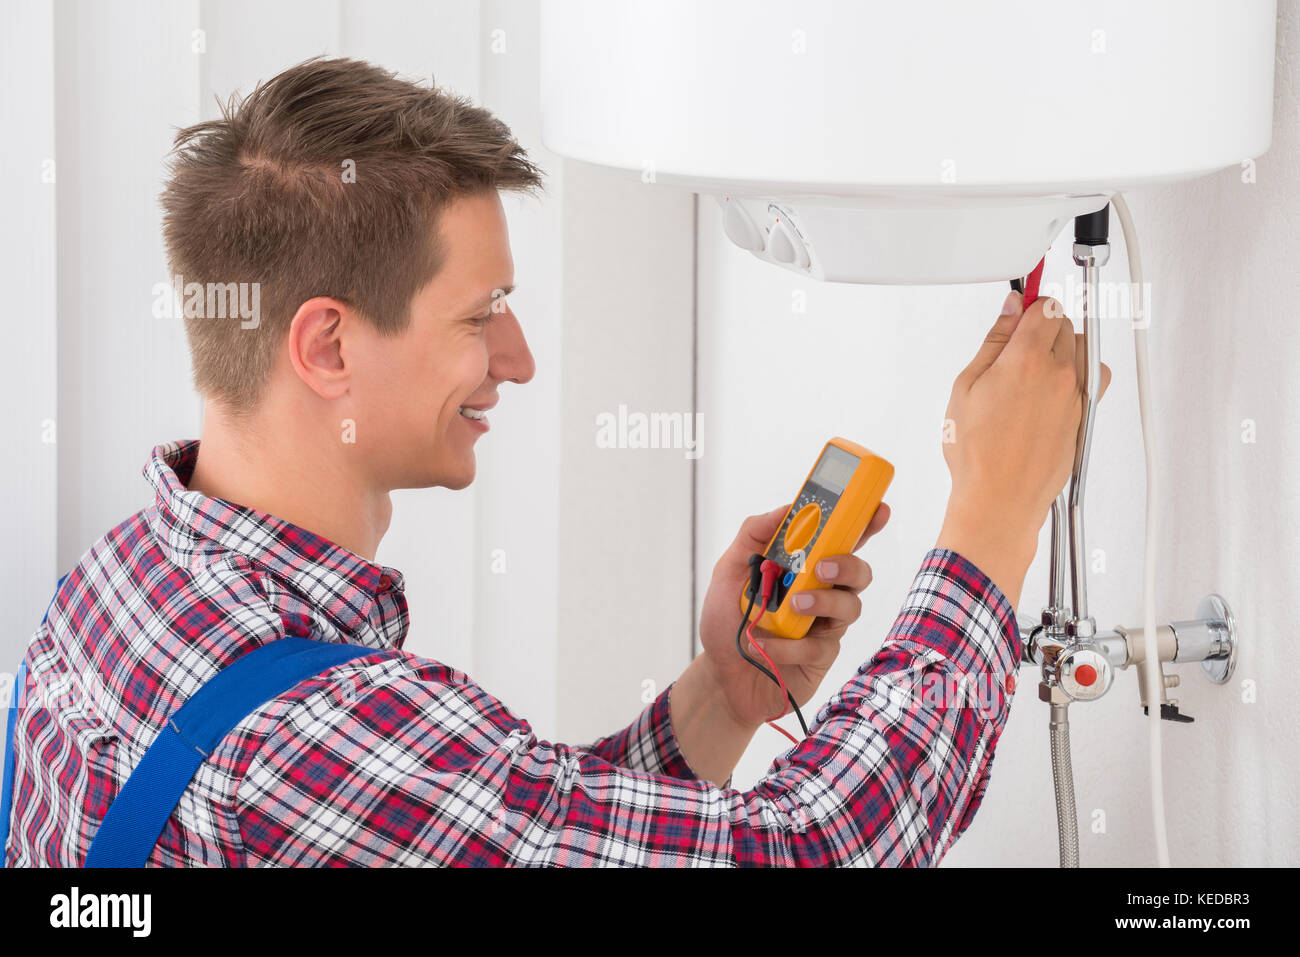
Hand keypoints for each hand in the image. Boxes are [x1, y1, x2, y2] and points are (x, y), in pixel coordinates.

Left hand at [697, 501, 890, 729]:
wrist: (721, 676)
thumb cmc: (728, 621)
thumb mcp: (729, 572)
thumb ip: (753, 537)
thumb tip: (784, 510)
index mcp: (804, 567)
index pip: (841, 540)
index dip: (865, 524)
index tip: (879, 510)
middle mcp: (822, 592)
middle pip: (858, 572)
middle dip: (847, 564)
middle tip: (821, 568)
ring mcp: (825, 625)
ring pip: (850, 606)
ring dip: (822, 601)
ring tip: (791, 606)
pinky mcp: (821, 656)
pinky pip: (820, 645)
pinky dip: (791, 644)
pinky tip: (766, 645)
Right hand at [936, 290, 1111, 606]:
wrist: (1000, 499)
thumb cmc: (977, 454)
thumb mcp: (966, 387)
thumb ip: (993, 342)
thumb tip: (1010, 310)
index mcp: (1027, 360)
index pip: (1044, 306)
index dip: (1028, 304)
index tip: (1018, 309)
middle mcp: (1060, 375)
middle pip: (1064, 324)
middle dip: (1041, 327)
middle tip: (1015, 347)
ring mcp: (1078, 397)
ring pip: (1083, 349)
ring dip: (1063, 348)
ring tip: (1034, 368)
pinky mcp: (1086, 417)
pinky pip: (1094, 378)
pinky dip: (1079, 374)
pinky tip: (1054, 388)